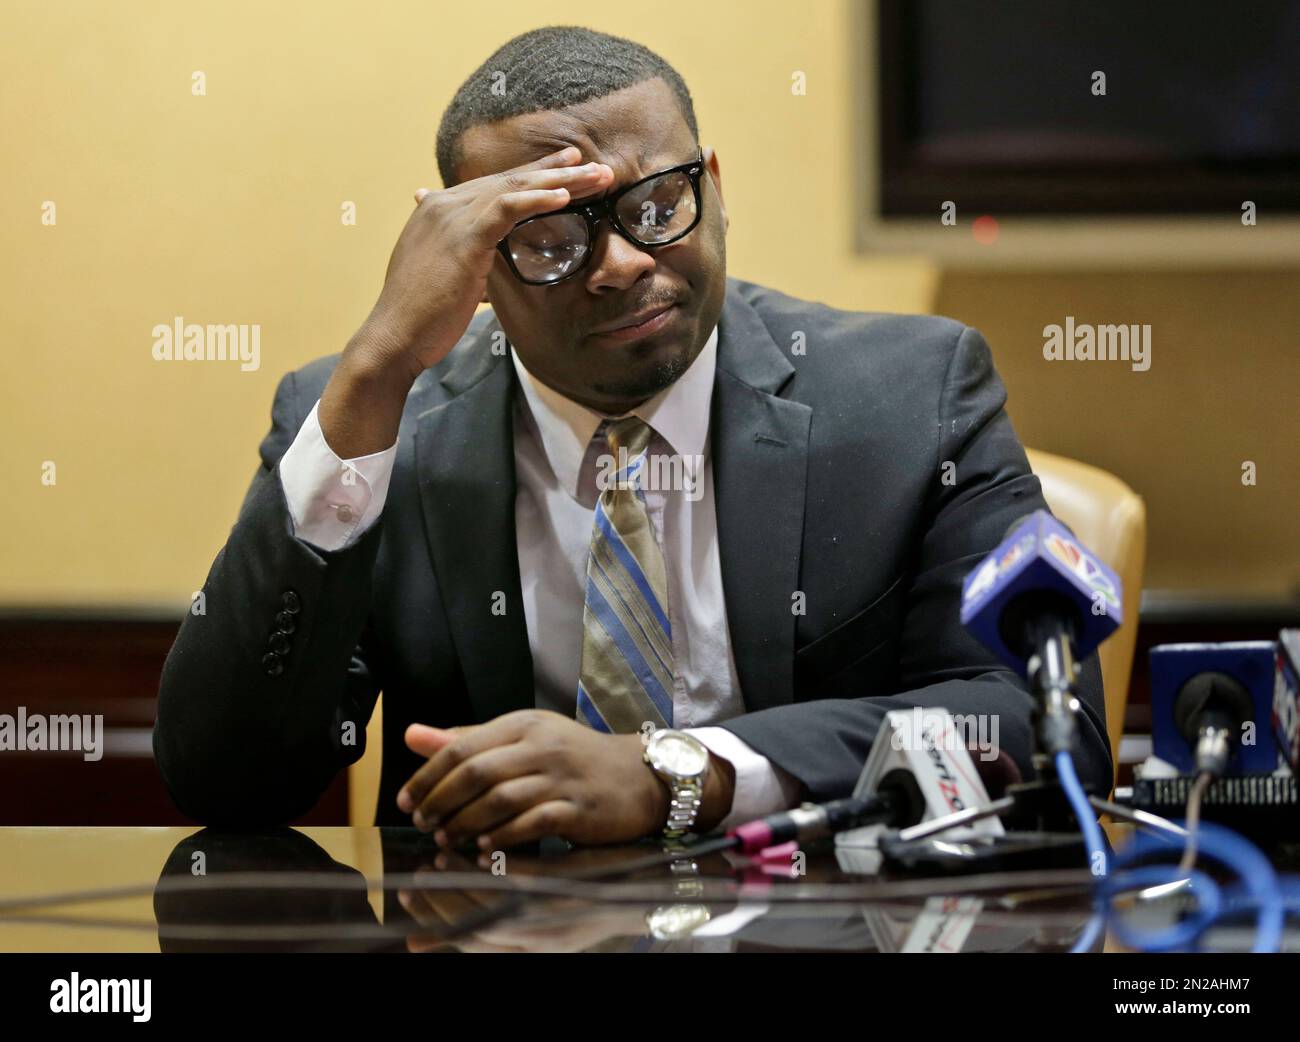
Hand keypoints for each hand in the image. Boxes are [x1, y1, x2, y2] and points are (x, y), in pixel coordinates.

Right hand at [363, 146, 613, 380]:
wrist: (395, 336)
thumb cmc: (422, 316)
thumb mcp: (444, 274)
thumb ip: (463, 256)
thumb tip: (481, 260)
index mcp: (438, 209)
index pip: (495, 185)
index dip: (534, 174)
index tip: (568, 167)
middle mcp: (443, 204)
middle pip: (510, 180)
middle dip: (557, 172)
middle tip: (596, 167)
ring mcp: (452, 217)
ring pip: (515, 189)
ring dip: (560, 182)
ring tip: (597, 178)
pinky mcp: (463, 237)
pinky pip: (506, 209)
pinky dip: (537, 200)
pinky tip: (564, 197)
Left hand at [394, 710, 734, 848]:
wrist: (638, 776)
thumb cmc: (573, 759)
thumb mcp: (522, 739)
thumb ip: (468, 739)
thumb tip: (412, 735)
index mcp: (523, 724)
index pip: (462, 745)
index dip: (428, 775)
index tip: (406, 800)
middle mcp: (542, 745)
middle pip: (476, 771)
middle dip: (440, 801)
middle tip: (422, 823)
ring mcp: (562, 776)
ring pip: (500, 798)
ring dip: (465, 823)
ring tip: (446, 841)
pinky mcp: (579, 808)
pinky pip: (533, 822)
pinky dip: (504, 836)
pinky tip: (485, 847)